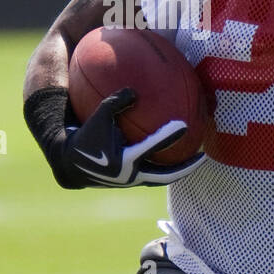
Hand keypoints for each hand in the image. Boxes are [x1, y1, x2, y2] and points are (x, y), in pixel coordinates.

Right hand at [62, 88, 204, 186]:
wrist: (70, 164)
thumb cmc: (84, 135)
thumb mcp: (96, 117)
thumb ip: (114, 103)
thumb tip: (133, 91)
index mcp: (123, 160)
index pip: (151, 147)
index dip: (168, 136)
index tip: (184, 125)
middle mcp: (131, 174)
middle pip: (166, 175)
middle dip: (186, 167)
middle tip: (203, 156)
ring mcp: (132, 181)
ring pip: (162, 178)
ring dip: (179, 170)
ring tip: (195, 159)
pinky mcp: (131, 182)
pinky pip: (153, 175)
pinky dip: (164, 166)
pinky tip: (174, 156)